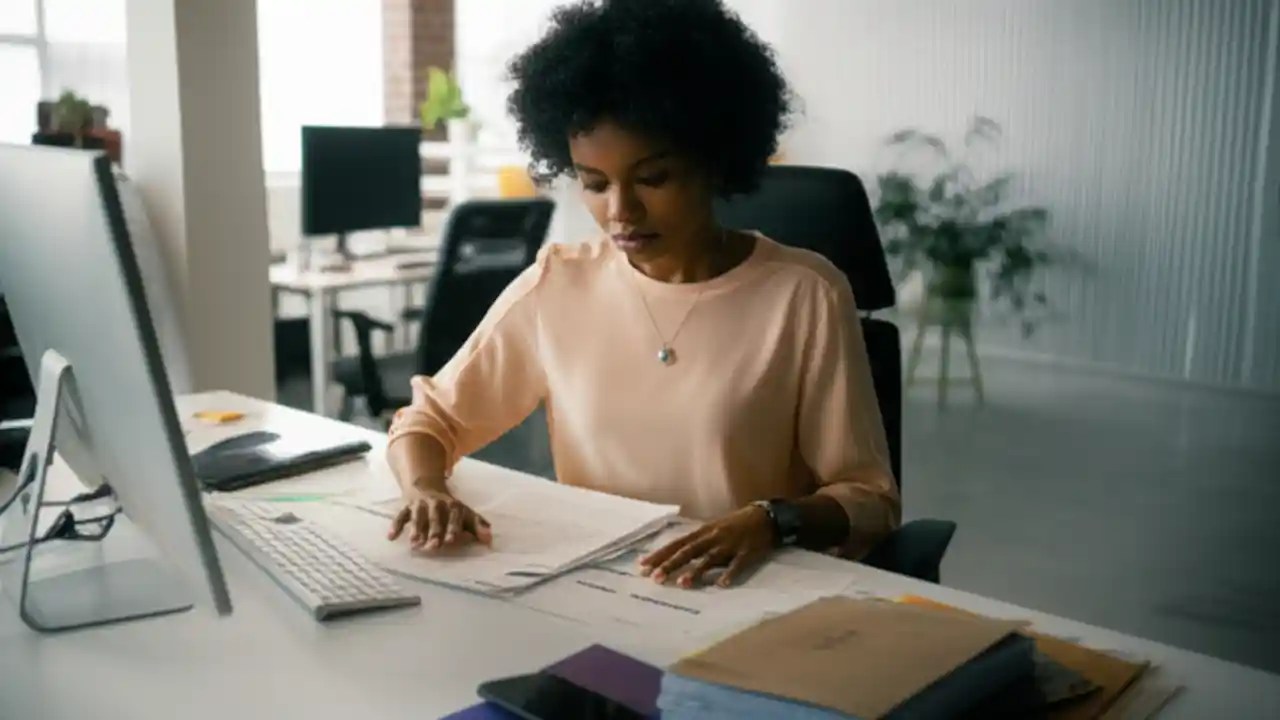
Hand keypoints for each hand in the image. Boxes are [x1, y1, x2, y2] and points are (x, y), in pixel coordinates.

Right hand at [386, 488, 491, 551]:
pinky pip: (400, 516)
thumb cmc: (448, 507)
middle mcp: (436, 504)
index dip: (453, 528)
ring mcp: (420, 505)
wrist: (426, 485)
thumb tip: (489, 540)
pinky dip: (395, 525)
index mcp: (452, 505)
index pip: (454, 516)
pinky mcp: (406, 507)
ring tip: (414, 544)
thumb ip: (477, 526)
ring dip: (416, 530)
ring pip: (417, 517)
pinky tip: (391, 537)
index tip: (451, 541)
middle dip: (434, 531)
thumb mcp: (464, 513)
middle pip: (435, 518)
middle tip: (433, 546)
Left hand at [639, 505, 774, 588]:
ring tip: (682, 584)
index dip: (660, 555)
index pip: (677, 544)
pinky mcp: (747, 552)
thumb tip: (675, 556)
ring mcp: (730, 544)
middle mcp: (713, 537)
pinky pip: (737, 564)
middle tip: (655, 578)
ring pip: (709, 558)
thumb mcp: (713, 529)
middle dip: (671, 564)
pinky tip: (722, 584)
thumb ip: (697, 543)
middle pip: (688, 551)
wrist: (765, 517)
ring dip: (696, 571)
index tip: (643, 566)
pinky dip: (730, 574)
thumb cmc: (735, 524)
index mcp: (703, 532)